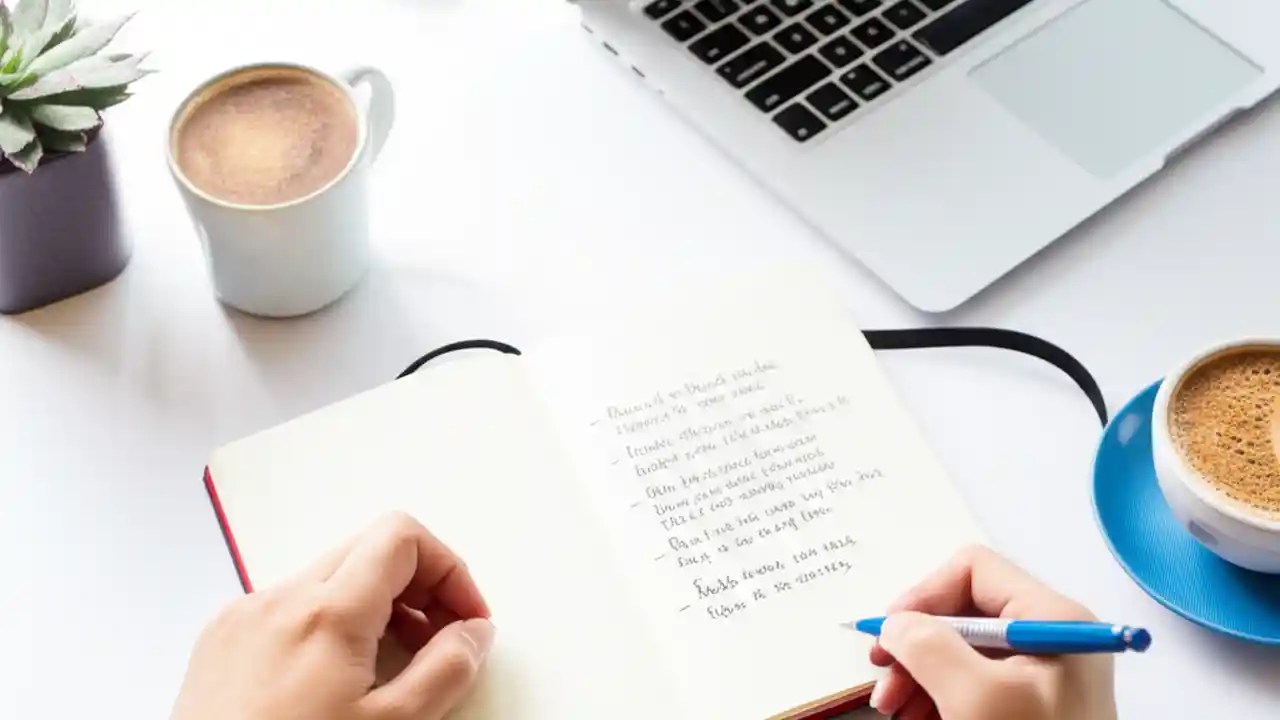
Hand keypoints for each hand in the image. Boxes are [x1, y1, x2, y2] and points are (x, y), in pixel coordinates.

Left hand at [171, 512, 493, 719]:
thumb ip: (446, 671)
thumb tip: (473, 632)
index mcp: (327, 612)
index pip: (402, 537)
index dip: (449, 569)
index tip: (466, 618)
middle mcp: (280, 599)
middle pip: (368, 548)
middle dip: (418, 585)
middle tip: (440, 639)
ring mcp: (243, 616)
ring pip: (329, 576)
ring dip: (375, 605)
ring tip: (391, 666)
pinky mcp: (220, 640)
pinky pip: (289, 605)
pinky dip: (328, 623)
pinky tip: (335, 679)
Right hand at [868, 545, 1115, 719]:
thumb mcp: (976, 699)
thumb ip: (930, 648)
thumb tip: (897, 623)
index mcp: (1053, 617)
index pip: (974, 570)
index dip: (924, 594)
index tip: (891, 634)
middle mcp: (1050, 635)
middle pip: (962, 613)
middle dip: (915, 645)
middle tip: (882, 681)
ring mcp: (1041, 672)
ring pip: (961, 651)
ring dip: (918, 675)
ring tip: (892, 709)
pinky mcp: (1029, 705)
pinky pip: (972, 683)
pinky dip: (938, 697)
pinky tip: (917, 719)